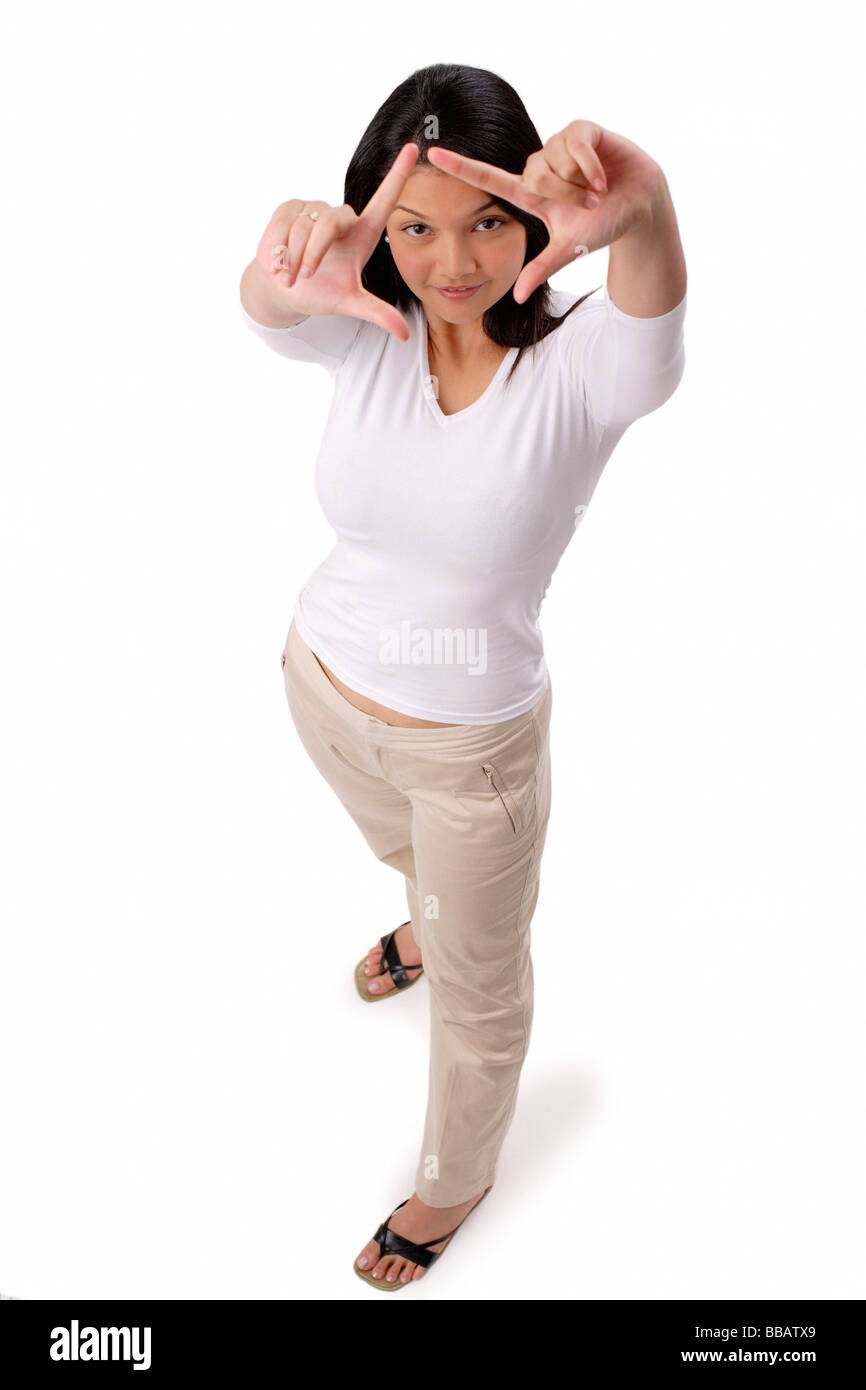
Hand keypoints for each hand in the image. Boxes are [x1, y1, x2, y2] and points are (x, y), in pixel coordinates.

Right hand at [254, 142, 419, 340]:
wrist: (285, 289)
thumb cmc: (323, 292)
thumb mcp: (351, 304)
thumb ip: (377, 313)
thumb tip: (404, 334)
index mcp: (364, 233)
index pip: (384, 199)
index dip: (398, 175)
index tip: (413, 148)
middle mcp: (342, 216)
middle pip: (328, 223)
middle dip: (313, 254)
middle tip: (303, 276)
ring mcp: (315, 209)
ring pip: (302, 227)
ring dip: (292, 257)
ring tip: (290, 276)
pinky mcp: (290, 207)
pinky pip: (282, 224)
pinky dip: (276, 249)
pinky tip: (277, 264)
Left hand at [426, 121, 665, 302]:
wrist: (640, 205)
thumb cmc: (602, 225)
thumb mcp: (569, 249)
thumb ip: (541, 268)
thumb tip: (517, 297)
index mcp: (531, 193)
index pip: (490, 179)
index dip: (462, 167)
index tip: (433, 154)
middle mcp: (541, 166)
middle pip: (533, 176)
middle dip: (564, 195)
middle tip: (586, 204)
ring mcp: (560, 147)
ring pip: (555, 161)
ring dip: (580, 182)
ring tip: (597, 189)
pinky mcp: (581, 131)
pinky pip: (576, 144)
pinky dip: (591, 165)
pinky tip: (604, 176)